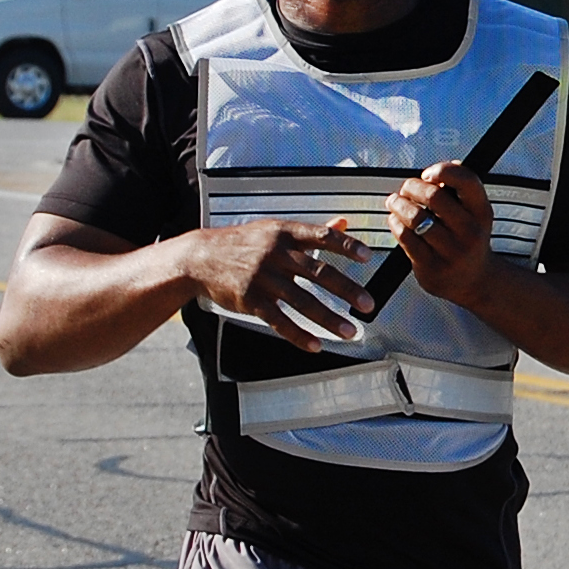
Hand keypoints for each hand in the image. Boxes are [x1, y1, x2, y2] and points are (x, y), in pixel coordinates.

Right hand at [179, 216, 373, 351]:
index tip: (368, 257)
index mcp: (285, 233)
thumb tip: (343, 223)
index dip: (346, 246)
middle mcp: (276, 254)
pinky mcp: (251, 300)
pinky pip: (279, 320)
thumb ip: (311, 231)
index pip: (321, 236)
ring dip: (329, 318)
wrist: (200, 258)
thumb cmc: (243, 243)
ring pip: (302, 300)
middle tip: (368, 304)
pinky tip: (315, 345)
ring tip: (350, 331)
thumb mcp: (275, 229)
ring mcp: (263, 278)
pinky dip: (298, 335)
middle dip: (346, 289)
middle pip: (318, 272)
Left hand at [386, 161, 500, 307]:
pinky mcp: (431, 267)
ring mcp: (451, 251)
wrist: (475, 281)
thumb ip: (461, 190)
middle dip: (412, 187)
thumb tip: (447, 166)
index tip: (428, 175)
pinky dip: (395, 223)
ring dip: (398, 204)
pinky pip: (405, 237)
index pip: (466, 180)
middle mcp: (470, 232)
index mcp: (482, 212)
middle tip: (406, 189)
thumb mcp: (475, 214)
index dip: (442, 170)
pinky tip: (396, 220)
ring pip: (415, 217)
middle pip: (434, 196)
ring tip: (395, 201)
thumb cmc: (469, 239)